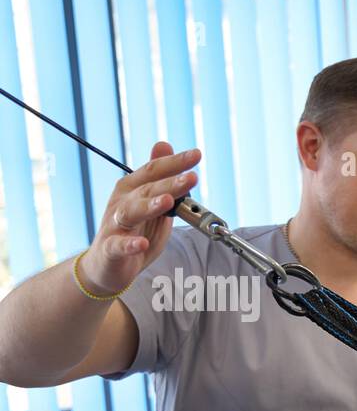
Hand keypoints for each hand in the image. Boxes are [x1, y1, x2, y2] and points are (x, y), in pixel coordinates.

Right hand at [79, 141, 201, 294]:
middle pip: (146, 189)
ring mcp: (114, 226)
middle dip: (170, 183)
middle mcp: (121, 202)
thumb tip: (164, 144)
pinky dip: (129, 244)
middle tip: (192, 177)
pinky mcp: (110, 249)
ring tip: (168, 202)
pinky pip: (118, 245)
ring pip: (131, 212)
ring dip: (149, 206)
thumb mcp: (150, 201)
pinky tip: (141, 244)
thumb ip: (158, 176)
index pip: (154, 170)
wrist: (106, 265)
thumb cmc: (133, 232)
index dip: (175, 162)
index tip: (197, 154)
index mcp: (132, 189)